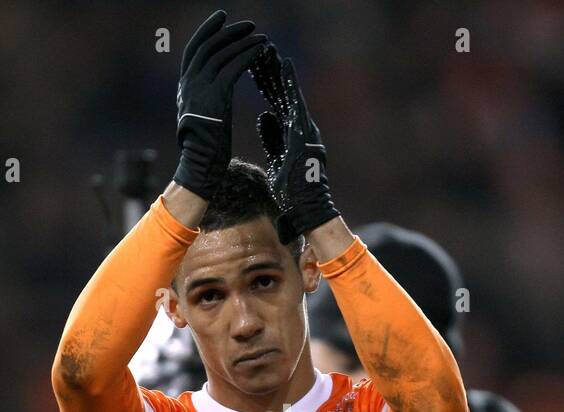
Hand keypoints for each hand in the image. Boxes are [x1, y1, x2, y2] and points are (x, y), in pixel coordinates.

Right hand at [172, 10, 266, 200]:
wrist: (199, 164)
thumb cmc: (204, 148)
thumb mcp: (200, 117)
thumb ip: (204, 99)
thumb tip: (213, 92)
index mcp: (184, 87)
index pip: (194, 50)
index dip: (207, 31)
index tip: (222, 18)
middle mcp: (189, 83)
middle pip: (208, 46)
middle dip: (229, 32)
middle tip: (248, 24)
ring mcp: (199, 88)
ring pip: (222, 54)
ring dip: (242, 42)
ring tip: (260, 36)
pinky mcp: (214, 95)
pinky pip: (233, 67)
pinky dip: (248, 55)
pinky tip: (261, 49)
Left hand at [250, 46, 339, 243]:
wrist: (308, 209)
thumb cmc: (293, 192)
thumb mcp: (277, 160)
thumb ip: (272, 138)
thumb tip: (265, 118)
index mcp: (292, 133)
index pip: (276, 102)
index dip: (266, 83)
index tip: (255, 66)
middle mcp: (301, 126)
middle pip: (282, 93)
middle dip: (270, 72)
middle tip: (260, 49)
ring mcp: (305, 128)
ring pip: (288, 93)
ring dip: (277, 71)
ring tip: (268, 50)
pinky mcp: (305, 132)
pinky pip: (295, 103)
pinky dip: (289, 83)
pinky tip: (282, 65)